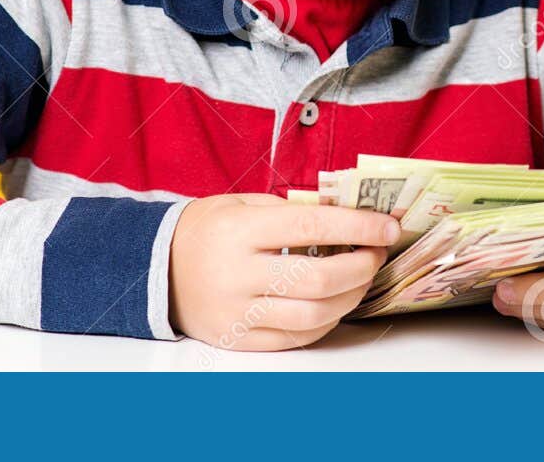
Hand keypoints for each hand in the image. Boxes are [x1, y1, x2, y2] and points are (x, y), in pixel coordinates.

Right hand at [167, 193, 398, 350]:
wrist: (155, 268)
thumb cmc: (207, 229)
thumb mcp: (242, 204)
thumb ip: (291, 210)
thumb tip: (348, 216)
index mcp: (240, 230)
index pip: (312, 227)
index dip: (358, 226)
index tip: (387, 226)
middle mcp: (238, 274)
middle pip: (319, 279)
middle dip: (361, 266)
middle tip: (377, 252)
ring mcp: (238, 312)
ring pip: (313, 315)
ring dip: (350, 297)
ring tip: (361, 277)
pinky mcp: (238, 339)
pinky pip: (295, 337)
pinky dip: (325, 321)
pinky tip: (336, 303)